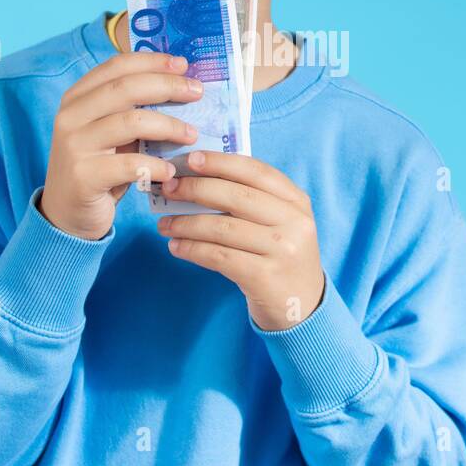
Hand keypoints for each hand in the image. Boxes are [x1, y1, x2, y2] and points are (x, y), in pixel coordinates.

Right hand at [39, 50, 203, 240]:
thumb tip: (182, 89)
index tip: (183, 65)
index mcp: (77, 97)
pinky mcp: (83, 176)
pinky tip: (170, 172)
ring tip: (191, 135)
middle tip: (197, 93)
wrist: (66, 214)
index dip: (152, 61)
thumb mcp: (111, 134)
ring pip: (130, 122)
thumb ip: (133, 110)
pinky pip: (129, 164)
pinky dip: (155, 166)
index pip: (116, 66)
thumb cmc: (98, 167)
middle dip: (167, 86)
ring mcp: (74, 145)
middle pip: (126, 88)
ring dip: (169, 126)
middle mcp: (71, 116)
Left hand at [154, 150, 324, 331]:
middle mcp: (295, 222)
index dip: (222, 162)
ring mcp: (283, 250)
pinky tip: (176, 247)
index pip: (256, 171)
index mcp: (297, 201)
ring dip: (186, 223)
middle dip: (197, 189)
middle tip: (169, 189)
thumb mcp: (280, 224)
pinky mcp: (266, 277)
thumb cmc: (280, 257)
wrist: (301, 307)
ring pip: (223, 227)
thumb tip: (197, 179)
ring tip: (164, 224)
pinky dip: (193, 249)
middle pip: (237, 196)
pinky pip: (219, 256)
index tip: (191, 159)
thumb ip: (252, 201)